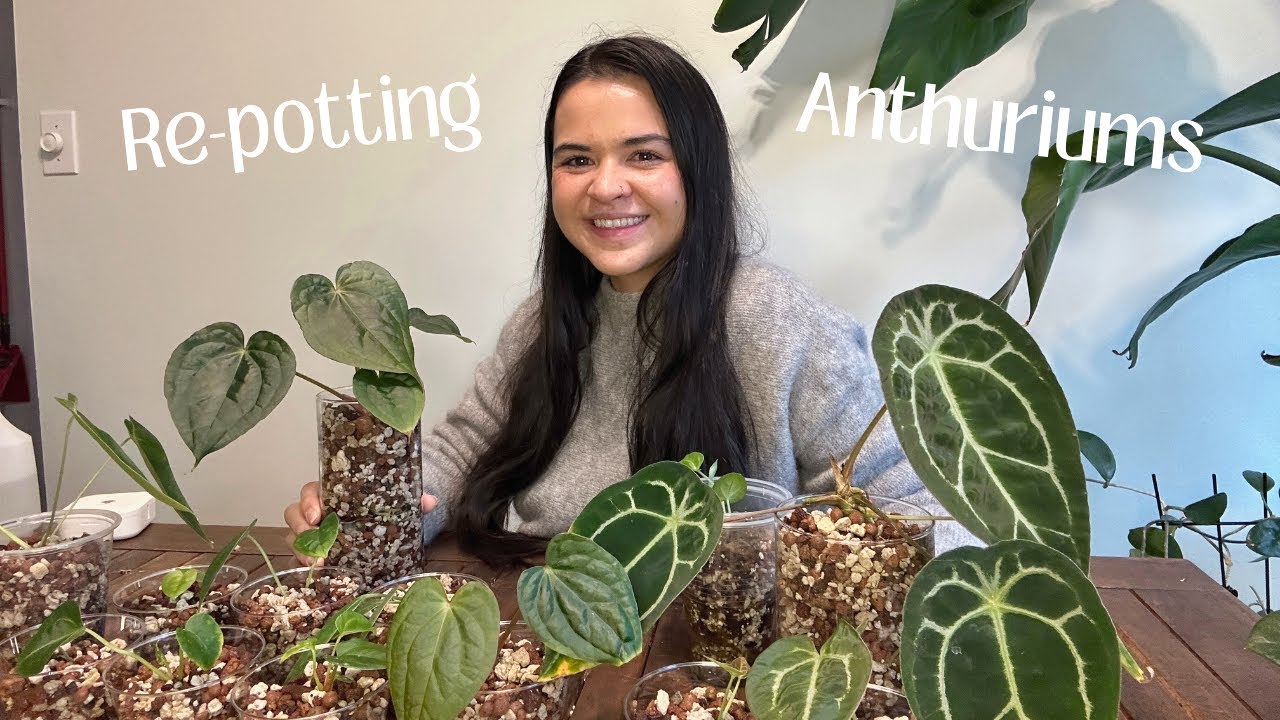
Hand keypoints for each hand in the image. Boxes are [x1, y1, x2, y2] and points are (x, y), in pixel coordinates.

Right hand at [283, 482, 437, 565]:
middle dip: (300, 528)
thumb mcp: (396, 503)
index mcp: (333, 493)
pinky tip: (317, 573)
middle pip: (294, 513)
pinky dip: (305, 564)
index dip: (308, 500)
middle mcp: (318, 511)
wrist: (385, 529)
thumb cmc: (382, 510)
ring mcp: (314, 533)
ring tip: (316, 564)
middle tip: (316, 543)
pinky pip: (300, 557)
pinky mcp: (314, 553)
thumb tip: (429, 501)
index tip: (317, 513)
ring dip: (301, 550)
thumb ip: (411, 500)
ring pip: (294, 536)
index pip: (310, 490)